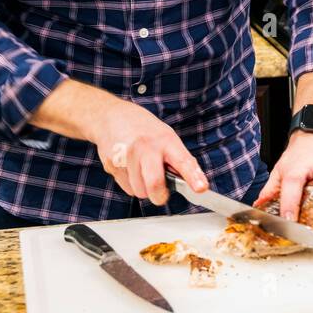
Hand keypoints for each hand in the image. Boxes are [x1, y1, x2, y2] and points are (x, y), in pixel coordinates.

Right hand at [30, 79, 207, 205]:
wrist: (111, 116)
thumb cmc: (144, 129)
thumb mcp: (166, 136)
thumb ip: (177, 158)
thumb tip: (191, 181)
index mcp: (165, 140)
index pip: (183, 161)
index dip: (193, 176)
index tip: (201, 188)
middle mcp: (146, 147)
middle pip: (154, 184)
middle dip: (159, 195)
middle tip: (161, 193)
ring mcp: (126, 156)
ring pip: (139, 191)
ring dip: (143, 187)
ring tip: (142, 170)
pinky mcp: (112, 165)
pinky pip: (127, 188)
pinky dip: (131, 183)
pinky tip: (130, 168)